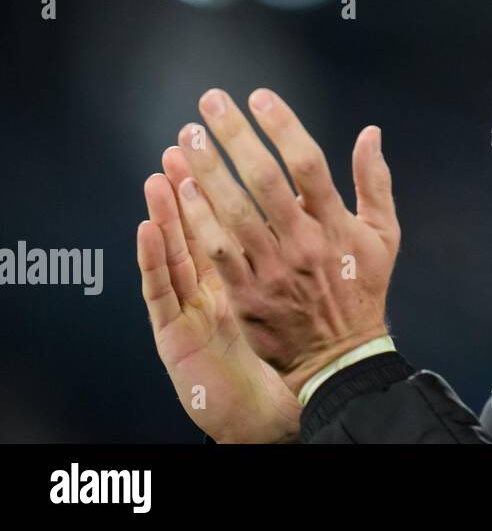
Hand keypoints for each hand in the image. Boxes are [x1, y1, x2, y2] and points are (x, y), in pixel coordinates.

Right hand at [138, 148, 301, 442]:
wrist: (291, 393)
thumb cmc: (287, 344)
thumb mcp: (295, 286)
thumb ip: (299, 239)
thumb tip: (307, 192)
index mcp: (239, 268)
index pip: (220, 214)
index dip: (212, 177)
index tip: (208, 137)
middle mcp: (210, 283)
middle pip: (192, 224)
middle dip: (187, 181)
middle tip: (180, 140)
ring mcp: (191, 306)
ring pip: (172, 250)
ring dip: (164, 210)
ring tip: (158, 170)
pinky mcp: (177, 332)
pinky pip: (161, 290)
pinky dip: (152, 258)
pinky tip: (146, 229)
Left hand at [172, 88, 399, 395]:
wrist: (339, 357)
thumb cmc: (362, 287)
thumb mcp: (383, 233)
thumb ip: (374, 180)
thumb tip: (370, 132)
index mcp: (336, 224)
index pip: (308, 163)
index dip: (283, 126)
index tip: (259, 96)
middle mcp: (302, 243)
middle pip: (264, 180)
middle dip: (235, 137)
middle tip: (210, 102)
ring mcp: (271, 270)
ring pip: (232, 212)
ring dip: (206, 171)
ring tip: (186, 138)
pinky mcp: (246, 294)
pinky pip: (215, 251)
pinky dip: (197, 218)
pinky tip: (181, 188)